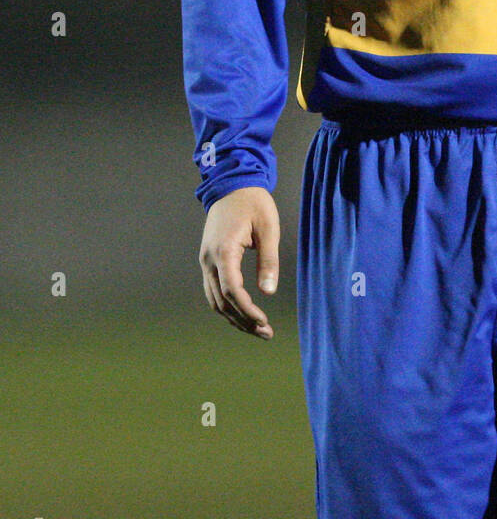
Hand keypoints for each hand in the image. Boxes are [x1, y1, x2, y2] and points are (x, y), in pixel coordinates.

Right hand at [199, 187, 280, 339]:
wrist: (231, 185)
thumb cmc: (254, 203)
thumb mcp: (269, 228)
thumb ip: (268, 260)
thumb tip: (268, 292)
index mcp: (224, 250)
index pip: (232, 291)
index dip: (247, 310)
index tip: (264, 322)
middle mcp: (209, 259)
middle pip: (222, 301)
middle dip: (242, 320)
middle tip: (266, 333)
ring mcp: (205, 260)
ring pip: (215, 300)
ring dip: (234, 317)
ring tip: (257, 329)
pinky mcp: (208, 260)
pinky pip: (213, 290)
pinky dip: (227, 306)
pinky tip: (242, 313)